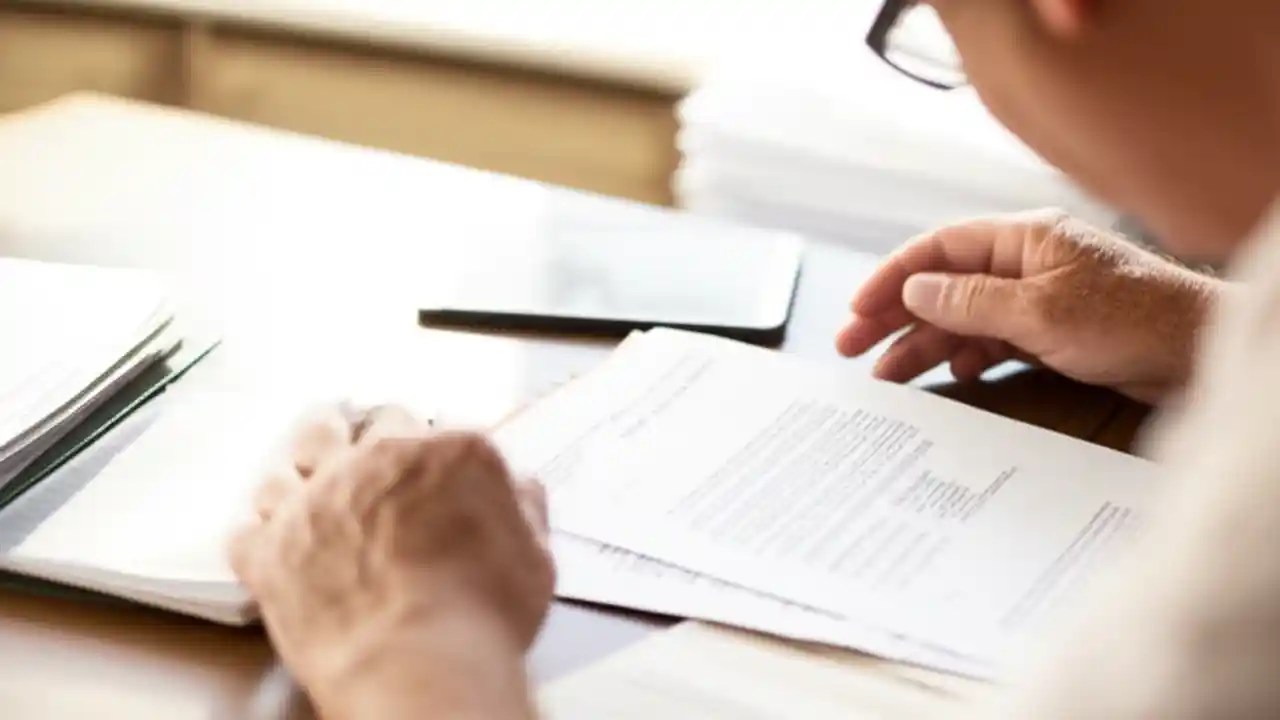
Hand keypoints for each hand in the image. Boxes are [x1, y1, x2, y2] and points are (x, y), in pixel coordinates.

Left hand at [229, 406, 553, 719]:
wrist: (418, 667)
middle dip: (375, 438)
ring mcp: (316, 500)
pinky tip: (272, 533)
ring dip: (308, 461)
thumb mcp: (535, 558)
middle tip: (378, 460)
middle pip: (368, 424)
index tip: (438, 470)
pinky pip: (248, 524)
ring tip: (314, 471)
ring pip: (298, 452)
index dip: (438, 451)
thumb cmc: (479, 619)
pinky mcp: (271, 549)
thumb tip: (517, 490)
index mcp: (447, 454)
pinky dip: (261, 528)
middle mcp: (376, 461)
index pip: (439, 428)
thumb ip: (522, 509)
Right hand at [835, 209, 1221, 402]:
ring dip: (924, 344)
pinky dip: (967, 357)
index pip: (939, 249)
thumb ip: (971, 301)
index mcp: (1023, 239)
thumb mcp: (1041, 312)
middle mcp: (1025, 263)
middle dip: (894, 316)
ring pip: (963, 319)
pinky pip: (993, 341)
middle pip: (942, 286)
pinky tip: (953, 375)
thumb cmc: (1134, 320)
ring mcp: (1038, 298)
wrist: (1199, 354)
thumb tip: (914, 290)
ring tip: (885, 375)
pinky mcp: (1052, 331)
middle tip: (850, 346)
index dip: (891, 277)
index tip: (856, 308)